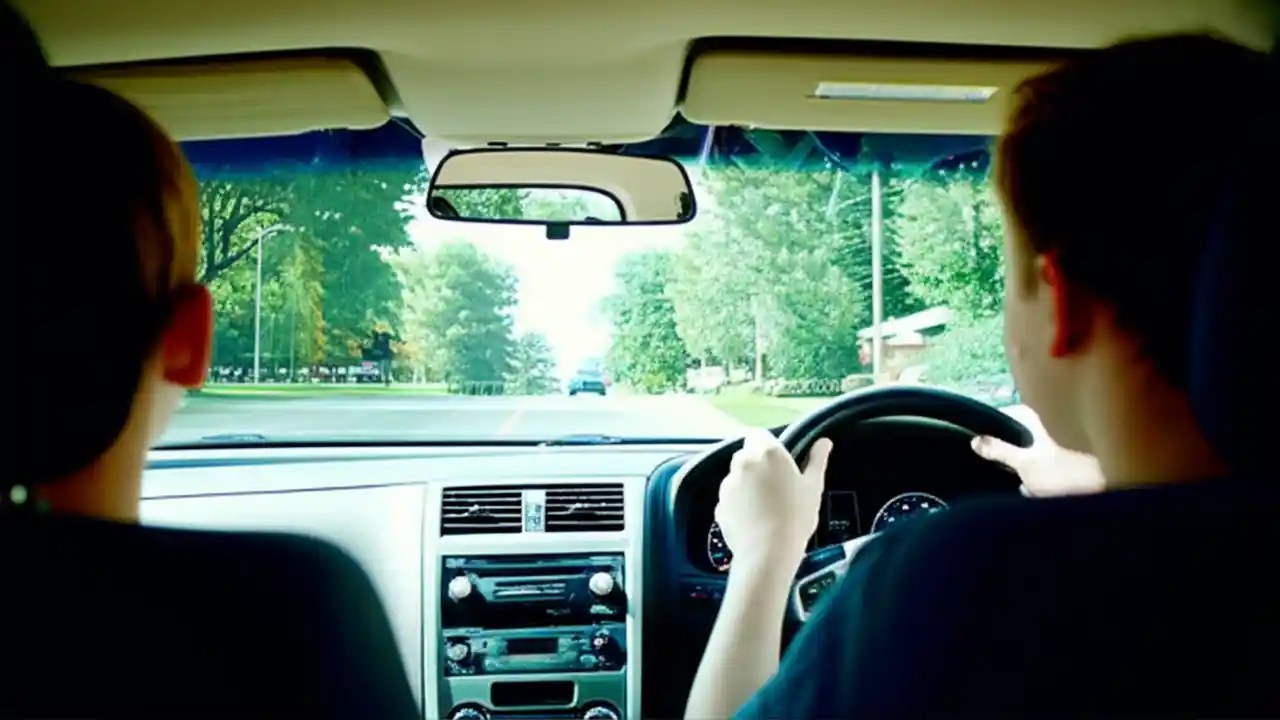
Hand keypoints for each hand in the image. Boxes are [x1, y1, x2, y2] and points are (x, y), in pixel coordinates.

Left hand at [716, 430, 832, 569]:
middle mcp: (743, 462)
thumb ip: (817, 460)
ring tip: (764, 507)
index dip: (768, 446)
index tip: (780, 463)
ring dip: (746, 483)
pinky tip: (752, 520)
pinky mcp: (719, 505)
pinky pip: (730, 498)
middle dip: (757, 464)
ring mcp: (727, 484)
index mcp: (767, 452)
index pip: (759, 435)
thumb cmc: (797, 516)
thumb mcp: (814, 486)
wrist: (768, 552)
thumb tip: (824, 441)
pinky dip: (738, 504)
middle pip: (746, 454)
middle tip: (775, 485)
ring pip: (736, 476)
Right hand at [971, 409, 1103, 496]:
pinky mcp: (1073, 460)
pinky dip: (1044, 477)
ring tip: (1029, 487)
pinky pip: (1049, 467)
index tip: (980, 447)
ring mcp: (1062, 441)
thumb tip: (974, 439)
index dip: (990, 431)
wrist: (1112, 488)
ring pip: (1034, 453)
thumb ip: (998, 450)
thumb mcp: (1024, 464)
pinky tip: (1045, 492)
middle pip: (1018, 436)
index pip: (1003, 415)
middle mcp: (1049, 423)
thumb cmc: (1066, 472)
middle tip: (1004, 472)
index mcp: (1035, 417)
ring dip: (1029, 469)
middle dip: (1010, 454)